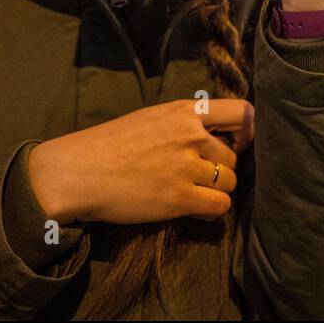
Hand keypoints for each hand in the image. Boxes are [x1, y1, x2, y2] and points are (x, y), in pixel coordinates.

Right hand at [27, 98, 252, 224]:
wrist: (76, 172)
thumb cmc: (109, 146)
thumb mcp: (152, 119)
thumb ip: (185, 124)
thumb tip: (216, 138)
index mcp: (184, 112)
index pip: (242, 112)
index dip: (248, 131)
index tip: (237, 143)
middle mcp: (191, 136)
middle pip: (234, 157)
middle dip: (223, 169)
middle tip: (200, 177)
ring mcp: (186, 167)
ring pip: (230, 182)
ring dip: (217, 190)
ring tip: (193, 193)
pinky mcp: (179, 198)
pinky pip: (220, 206)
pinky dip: (212, 210)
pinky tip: (195, 210)